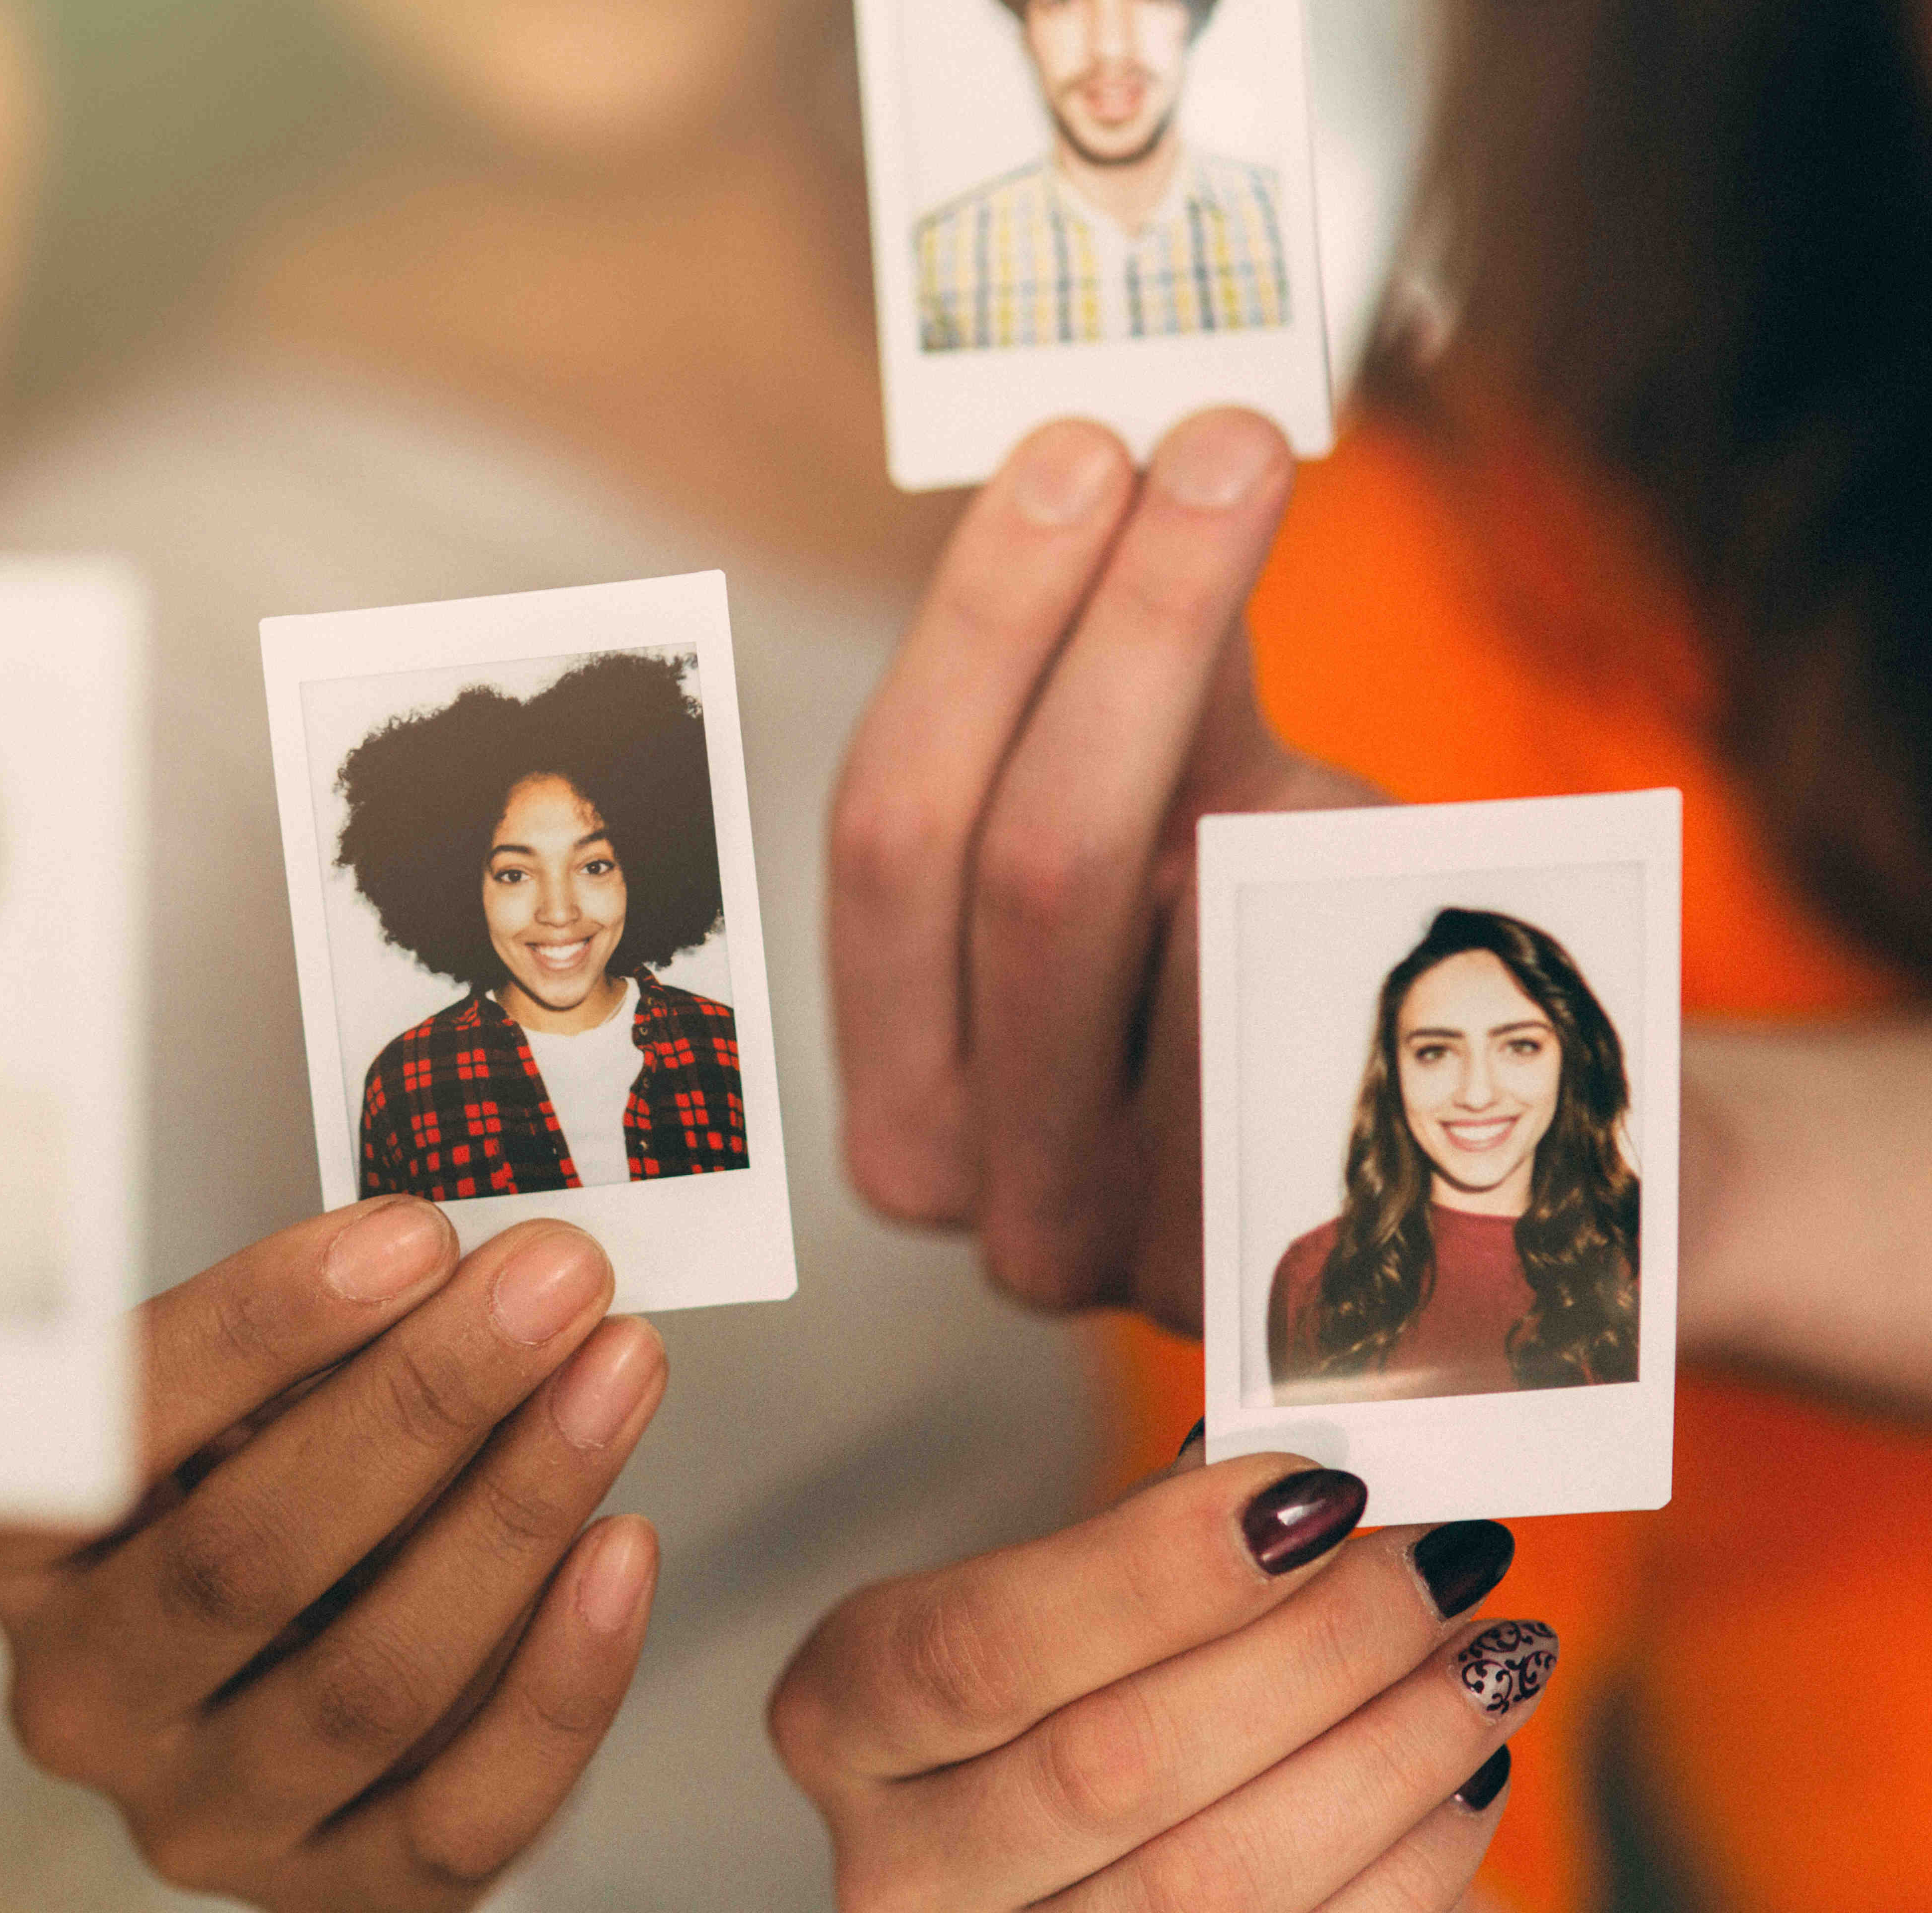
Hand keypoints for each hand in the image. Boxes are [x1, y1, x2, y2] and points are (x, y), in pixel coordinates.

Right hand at [0, 1202, 666, 1910]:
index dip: (264, 1324)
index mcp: (19, 1543)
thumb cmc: (264, 1482)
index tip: (410, 1233)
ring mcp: (202, 1811)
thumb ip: (311, 1341)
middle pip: (249, 1554)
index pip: (110, 1429)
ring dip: (515, 1511)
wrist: (299, 1664)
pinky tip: (622, 1550)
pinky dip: (561, 1678)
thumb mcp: (236, 1393)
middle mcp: (82, 1694)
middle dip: (425, 1401)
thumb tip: (456, 1261)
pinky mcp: (333, 1890)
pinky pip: (464, 1809)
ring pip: (370, 1680)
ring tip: (614, 1375)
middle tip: (551, 1286)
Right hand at [769, 1449, 1550, 1911]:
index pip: (982, 1647)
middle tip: (1430, 1558)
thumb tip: (1313, 1479)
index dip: (1153, 1572)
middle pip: (1112, 1766)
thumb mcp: (1051, 1589)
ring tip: (1488, 1646)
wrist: (1065, 1842)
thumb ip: (1149, 1537)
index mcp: (843, 1718)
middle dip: (1307, 1650)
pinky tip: (1470, 1762)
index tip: (1309, 1492)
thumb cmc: (1062, 1679)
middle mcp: (898, 1871)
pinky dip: (1416, 1857)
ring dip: (1388, 1752)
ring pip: (1220, 1882)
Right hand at [829, 412, 1374, 1327]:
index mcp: (904, 1101)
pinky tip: (1402, 895)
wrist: (1512, 1178)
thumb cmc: (1307, 986)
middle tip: (1216, 445)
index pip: (893, 834)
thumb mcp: (1188, 831)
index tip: (1079, 443)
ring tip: (1333, 769)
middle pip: (1028, 866)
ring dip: (1281, 783)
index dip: (979, 629)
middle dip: (1123, 624)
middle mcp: (989, 1205)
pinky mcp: (1313, 1288)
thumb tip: (1108, 459)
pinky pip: (1342, 999)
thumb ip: (1134, 695)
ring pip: (1194, 929)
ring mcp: (1143, 1269)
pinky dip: (1376, 906)